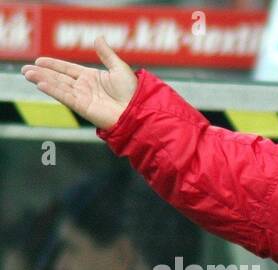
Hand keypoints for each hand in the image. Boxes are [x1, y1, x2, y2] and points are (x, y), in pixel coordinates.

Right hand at [21, 38, 136, 129]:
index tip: (39, 61)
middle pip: (59, 78)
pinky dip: (53, 91)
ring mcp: (83, 98)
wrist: (139, 110)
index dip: (54, 65)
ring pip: (59, 87)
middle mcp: (85, 88)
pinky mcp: (83, 108)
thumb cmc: (133, 92)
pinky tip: (41, 85)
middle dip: (42, 74)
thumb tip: (98, 38)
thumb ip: (106, 54)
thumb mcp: (119, 68)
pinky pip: (66, 97)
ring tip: (28, 75)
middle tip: (26, 69)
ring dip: (43, 81)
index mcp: (92, 78)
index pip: (68, 69)